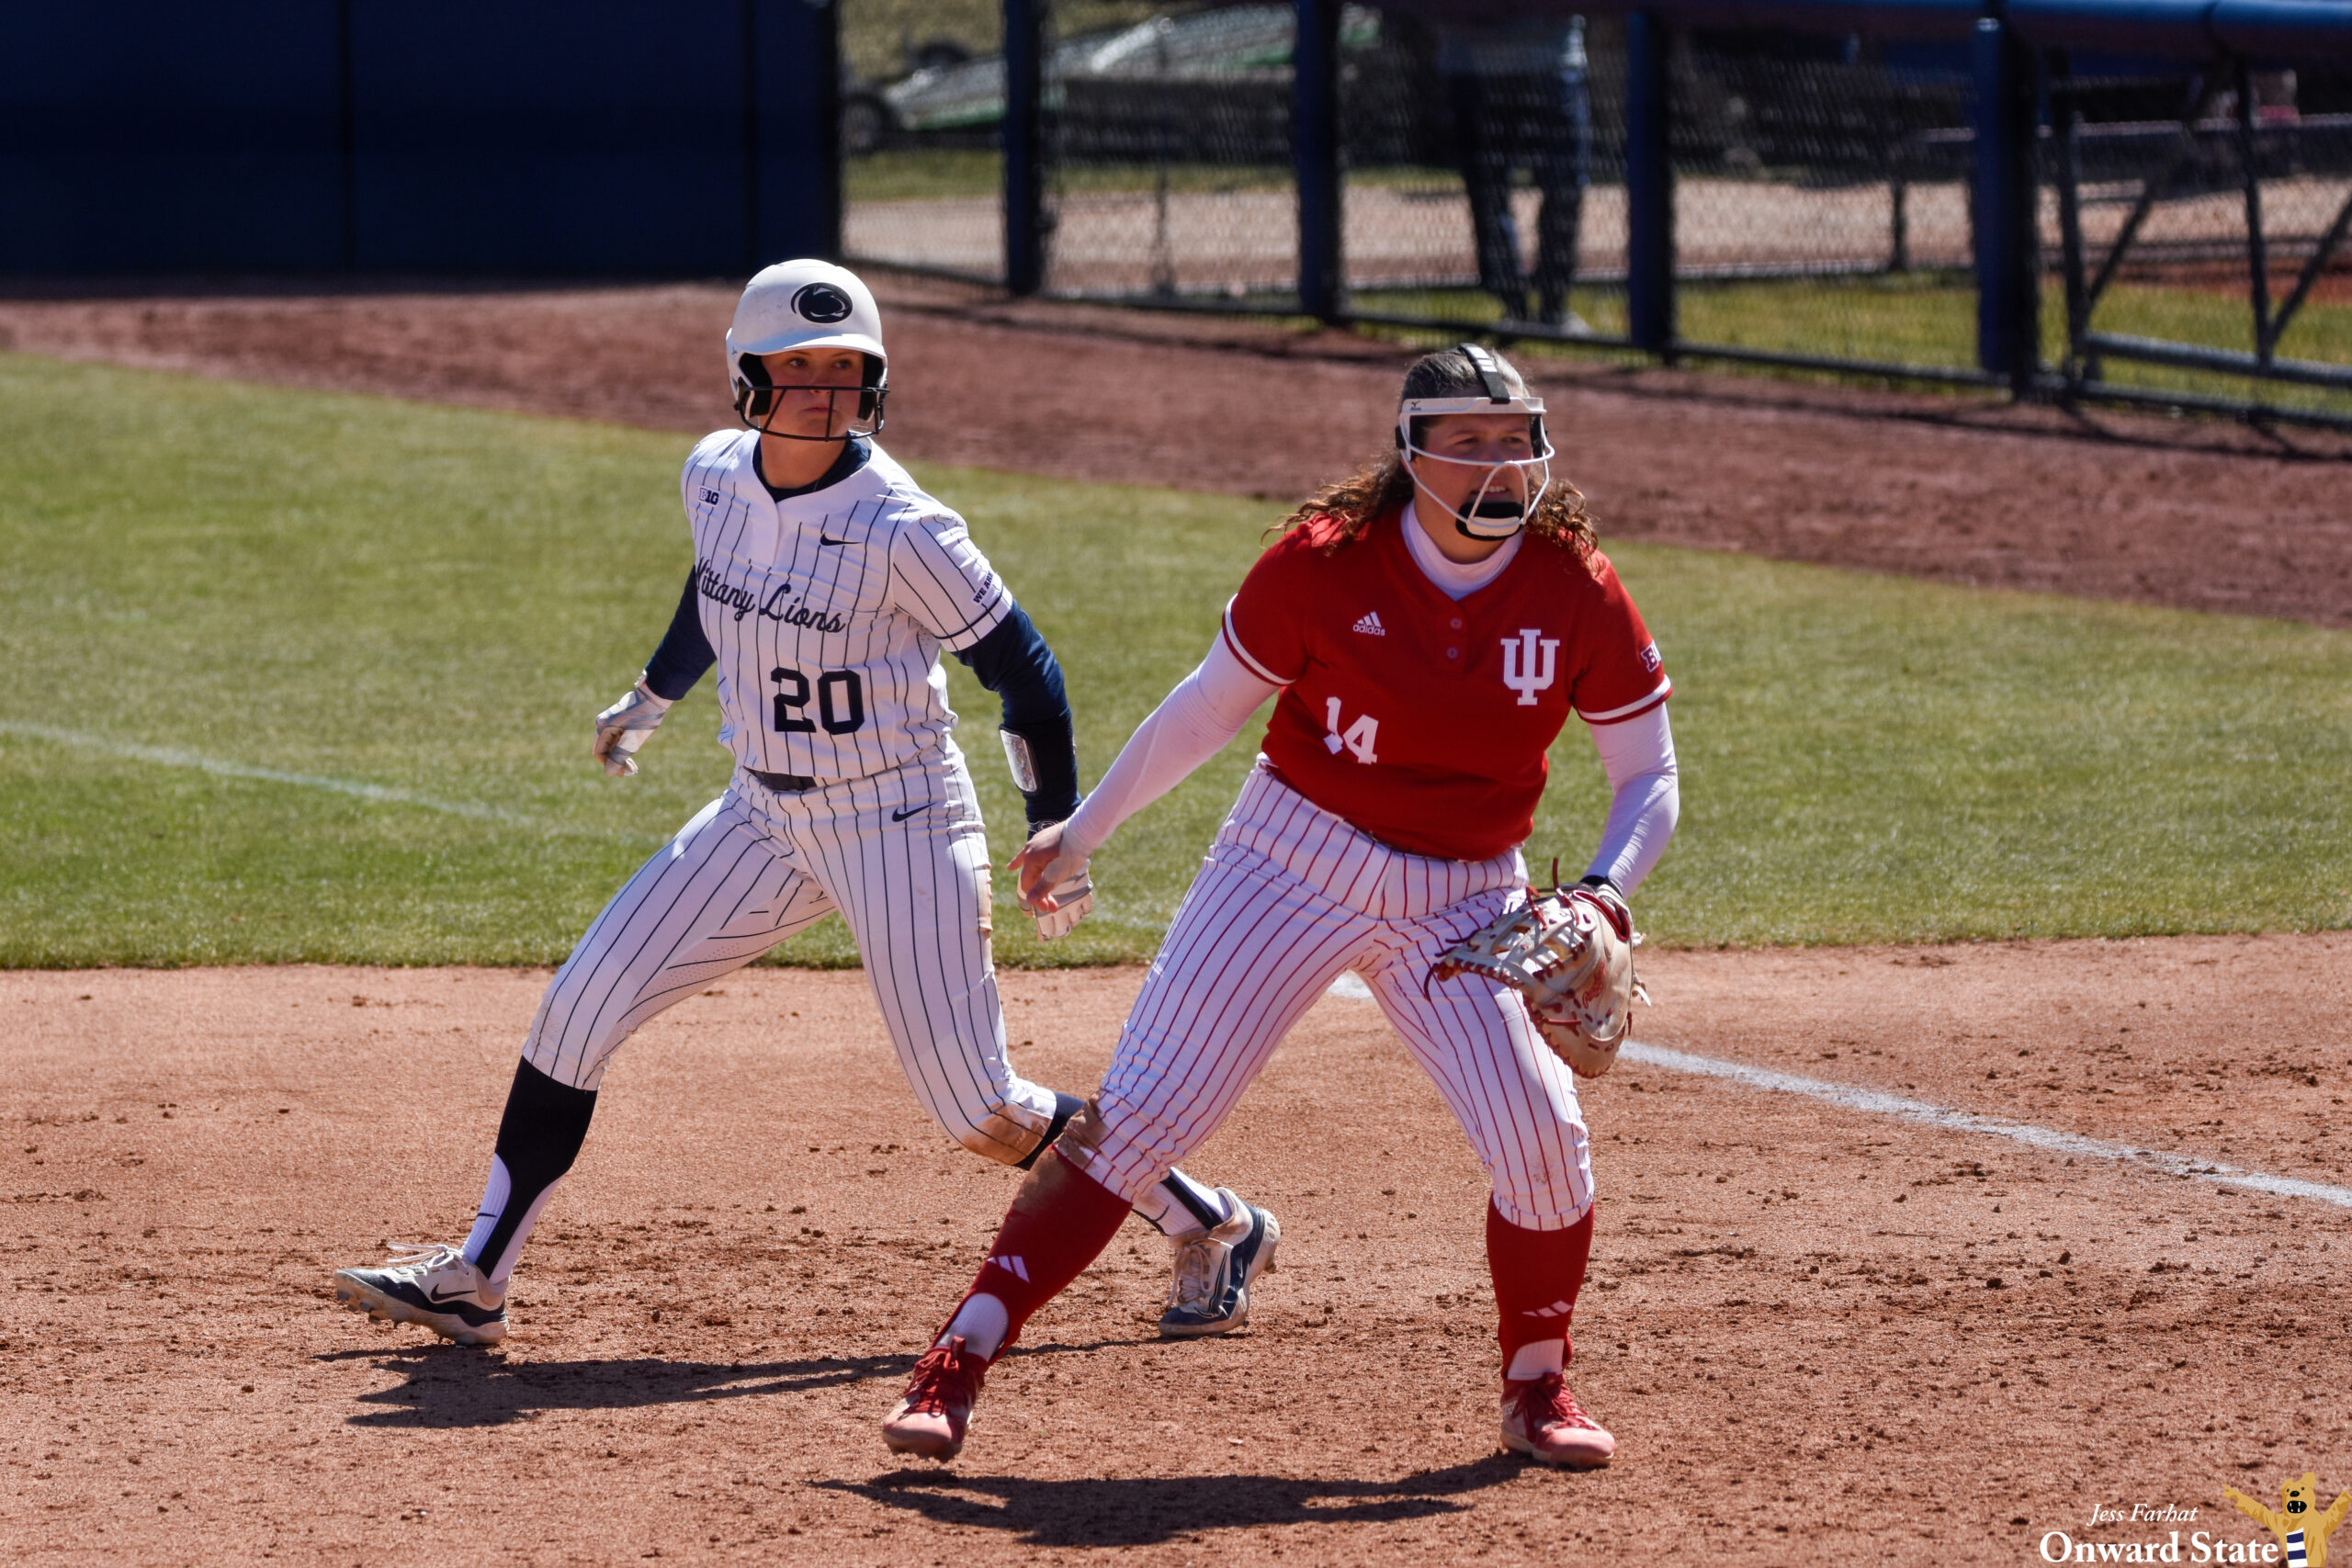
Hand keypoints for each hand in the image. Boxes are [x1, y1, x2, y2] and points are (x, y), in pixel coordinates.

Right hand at [593, 681, 670, 777]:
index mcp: (603, 727)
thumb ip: (619, 756)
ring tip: (634, 767)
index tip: (626, 773)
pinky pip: (617, 738)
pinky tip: (634, 752)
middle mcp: (603, 723)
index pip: (600, 753)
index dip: (610, 765)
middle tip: (633, 771)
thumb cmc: (644, 717)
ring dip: (621, 756)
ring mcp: (611, 721)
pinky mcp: (620, 720)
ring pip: (611, 744)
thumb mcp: (632, 740)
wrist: (656, 696)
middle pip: (605, 750)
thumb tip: (609, 772)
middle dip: (616, 762)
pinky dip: (624, 747)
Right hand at [1008, 821, 1094, 940]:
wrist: (1083, 831)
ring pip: (1029, 864)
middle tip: (1053, 906)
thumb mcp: (1058, 874)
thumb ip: (1043, 887)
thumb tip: (1030, 901)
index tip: (1051, 909)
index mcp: (1030, 860)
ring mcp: (1035, 842)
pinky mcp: (1043, 837)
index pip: (1029, 886)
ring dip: (1032, 878)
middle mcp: (1029, 850)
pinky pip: (1031, 852)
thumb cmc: (1071, 853)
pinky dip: (1023, 860)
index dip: (1038, 900)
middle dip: (1041, 892)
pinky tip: (1013, 866)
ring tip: (1018, 880)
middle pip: (1031, 877)